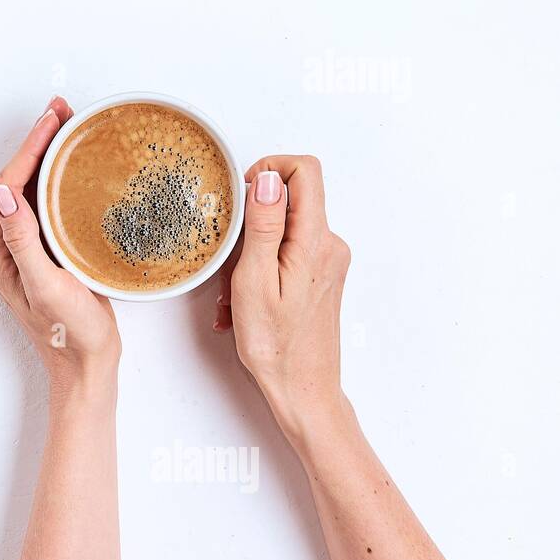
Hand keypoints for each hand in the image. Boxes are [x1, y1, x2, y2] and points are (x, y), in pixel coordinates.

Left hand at [0, 98, 120, 400]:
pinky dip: (60, 178)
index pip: (8, 186)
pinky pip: (48, 205)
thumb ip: (24, 241)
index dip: (29, 149)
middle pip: (17, 182)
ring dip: (48, 156)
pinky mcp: (46, 252)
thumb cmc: (69, 333)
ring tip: (70, 126)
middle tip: (63, 111)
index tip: (53, 121)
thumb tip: (4, 194)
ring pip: (32, 190)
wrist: (88, 366)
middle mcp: (6, 247)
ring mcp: (25, 249)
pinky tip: (78, 165)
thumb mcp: (47, 286)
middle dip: (38, 143)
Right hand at [215, 155, 353, 447]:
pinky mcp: (321, 276)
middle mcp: (329, 246)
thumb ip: (265, 225)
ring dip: (250, 253)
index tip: (242, 193)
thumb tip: (269, 179)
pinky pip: (286, 253)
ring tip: (234, 292)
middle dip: (250, 223)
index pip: (305, 171)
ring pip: (283, 230)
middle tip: (230, 260)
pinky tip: (244, 300)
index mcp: (315, 241)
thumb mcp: (255, 280)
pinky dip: (260, 268)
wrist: (303, 390)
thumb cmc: (276, 346)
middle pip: (289, 200)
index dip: (270, 169)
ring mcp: (327, 261)